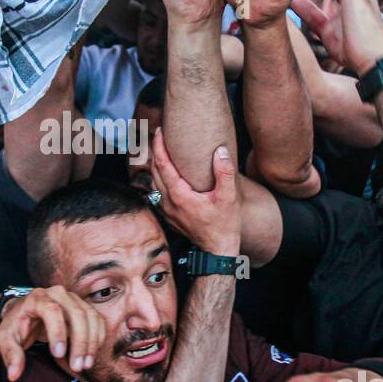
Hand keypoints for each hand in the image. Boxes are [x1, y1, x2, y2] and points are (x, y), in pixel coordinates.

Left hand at [0, 286, 106, 380]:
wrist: (26, 312)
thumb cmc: (16, 325)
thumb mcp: (6, 339)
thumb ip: (11, 354)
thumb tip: (14, 375)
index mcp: (37, 297)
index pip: (52, 310)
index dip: (58, 332)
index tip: (58, 354)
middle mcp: (58, 294)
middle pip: (76, 314)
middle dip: (80, 342)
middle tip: (77, 366)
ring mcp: (73, 299)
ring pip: (90, 317)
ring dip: (91, 343)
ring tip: (85, 365)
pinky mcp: (84, 307)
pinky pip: (97, 320)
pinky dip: (98, 339)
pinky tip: (91, 356)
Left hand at [148, 132, 239, 255]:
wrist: (217, 250)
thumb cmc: (224, 224)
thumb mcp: (229, 197)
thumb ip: (225, 172)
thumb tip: (221, 150)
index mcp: (179, 195)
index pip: (162, 164)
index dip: (159, 145)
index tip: (159, 131)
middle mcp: (168, 202)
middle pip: (153, 171)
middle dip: (154, 151)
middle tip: (158, 135)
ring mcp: (166, 210)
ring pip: (153, 182)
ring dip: (155, 165)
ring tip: (160, 151)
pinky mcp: (169, 216)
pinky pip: (157, 192)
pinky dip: (158, 179)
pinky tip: (164, 174)